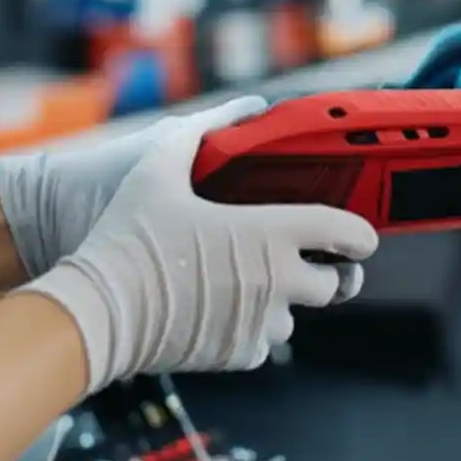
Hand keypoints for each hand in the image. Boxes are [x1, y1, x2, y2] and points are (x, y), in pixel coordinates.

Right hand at [23, 100, 379, 391]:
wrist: (98, 311)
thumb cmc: (128, 237)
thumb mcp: (158, 170)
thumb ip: (202, 131)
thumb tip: (241, 106)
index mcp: (270, 233)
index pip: (346, 233)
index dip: (361, 236)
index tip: (361, 238)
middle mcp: (278, 281)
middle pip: (335, 285)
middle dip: (326, 274)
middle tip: (306, 262)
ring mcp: (262, 322)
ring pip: (295, 317)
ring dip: (282, 303)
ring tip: (246, 284)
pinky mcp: (240, 355)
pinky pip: (262, 344)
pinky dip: (250, 330)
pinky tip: (221, 310)